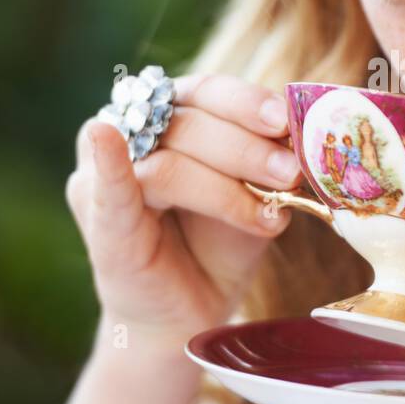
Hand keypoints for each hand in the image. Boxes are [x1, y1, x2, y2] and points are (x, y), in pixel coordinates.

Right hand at [66, 73, 300, 351]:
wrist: (191, 311)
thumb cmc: (221, 242)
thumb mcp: (256, 194)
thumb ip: (269, 163)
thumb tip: (304, 136)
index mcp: (171, 114)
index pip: (206, 92)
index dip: (247, 103)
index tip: (285, 124)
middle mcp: (132, 132)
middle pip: (189, 123)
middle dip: (247, 150)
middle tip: (291, 174)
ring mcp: (106, 174)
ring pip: (168, 162)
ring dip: (225, 189)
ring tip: (270, 213)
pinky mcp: (100, 220)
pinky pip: (106, 187)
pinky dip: (110, 165)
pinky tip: (107, 139)